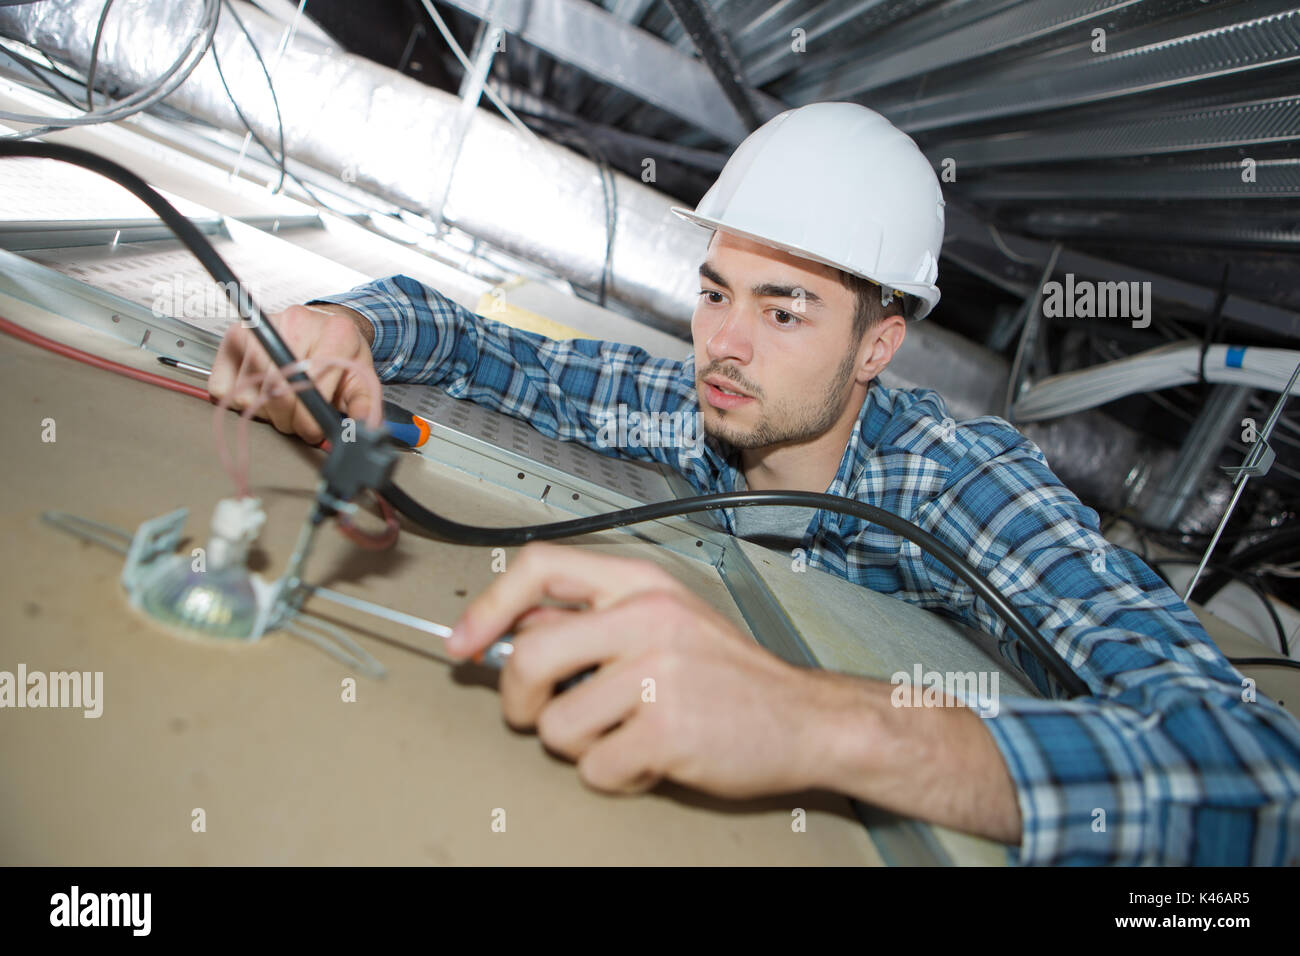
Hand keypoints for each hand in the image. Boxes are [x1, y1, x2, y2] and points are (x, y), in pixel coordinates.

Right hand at [208, 303, 378, 444]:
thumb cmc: (341, 355)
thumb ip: (365, 404)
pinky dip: (240, 400)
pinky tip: (261, 393)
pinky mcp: (232, 337)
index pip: (311, 383)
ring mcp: (262, 327)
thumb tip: (362, 426)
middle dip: (289, 420)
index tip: (313, 429)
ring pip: (248, 392)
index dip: (309, 417)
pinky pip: (223, 387)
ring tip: (284, 405)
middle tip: (300, 423)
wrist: (325, 327)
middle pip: (276, 391)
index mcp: (335, 332)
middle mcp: (296, 322)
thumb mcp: (362, 378)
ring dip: (265, 412)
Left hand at [447, 543, 842, 798]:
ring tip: (624, 733)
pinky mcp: (667, 730)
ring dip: (581, 745)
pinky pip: (595, 768)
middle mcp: (647, 618)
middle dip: (518, 698)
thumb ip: (594, 617)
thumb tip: (513, 627)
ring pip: (555, 725)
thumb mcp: (666, 618)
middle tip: (537, 712)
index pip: (541, 567)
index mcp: (642, 584)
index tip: (463, 640)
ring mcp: (658, 674)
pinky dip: (615, 776)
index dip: (489, 605)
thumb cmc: (730, 674)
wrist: (806, 718)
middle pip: (529, 654)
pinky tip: (649, 756)